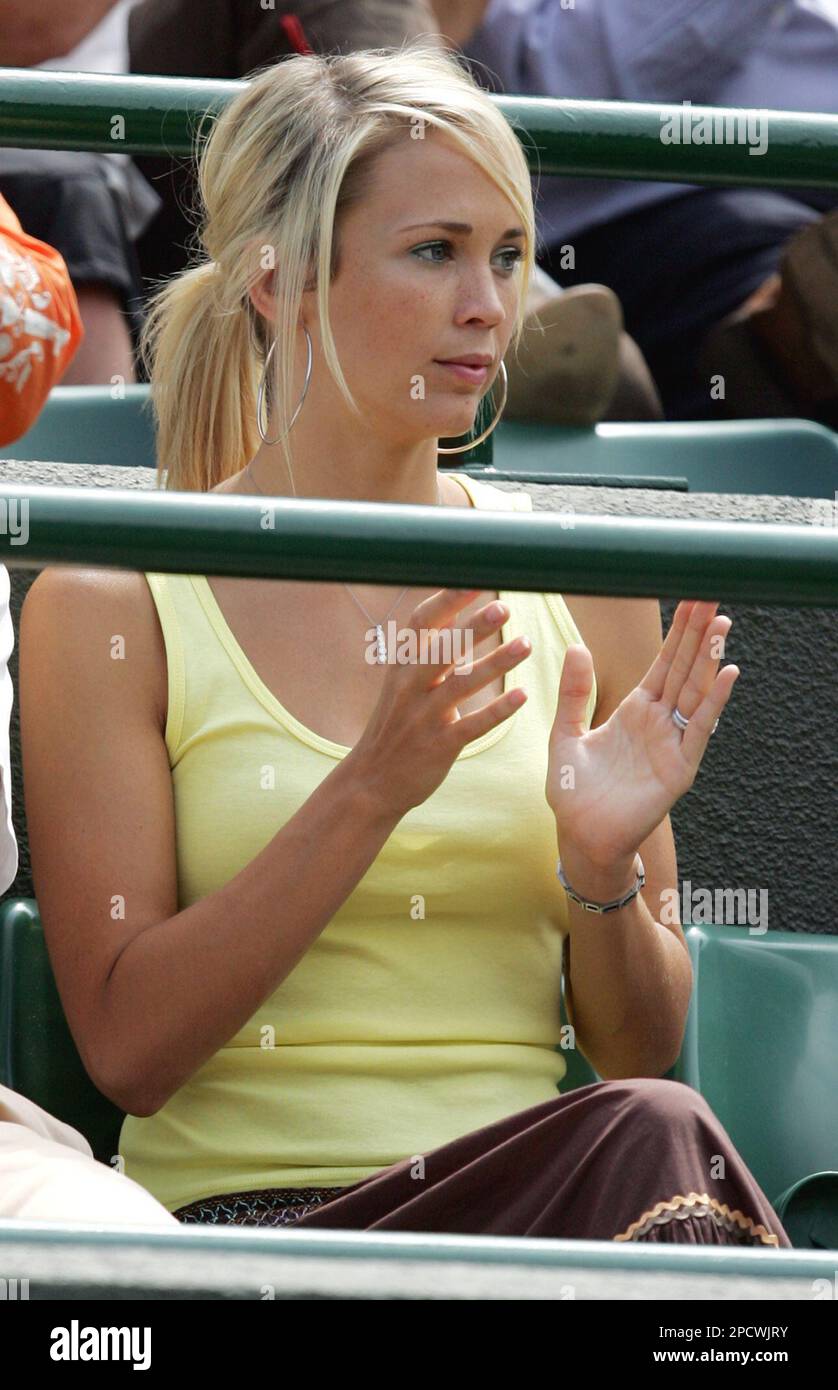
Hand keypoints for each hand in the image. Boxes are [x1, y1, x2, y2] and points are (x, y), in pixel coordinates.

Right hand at [349, 587, 530, 819]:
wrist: (372, 780)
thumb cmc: (396, 726)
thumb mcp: (403, 684)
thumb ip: (429, 654)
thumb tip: (459, 618)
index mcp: (402, 666)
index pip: (423, 624)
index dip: (449, 599)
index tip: (474, 578)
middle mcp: (410, 687)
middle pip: (443, 648)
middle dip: (473, 626)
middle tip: (504, 607)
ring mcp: (424, 717)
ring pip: (461, 684)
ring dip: (496, 663)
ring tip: (525, 645)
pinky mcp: (439, 746)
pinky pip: (472, 725)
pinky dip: (497, 710)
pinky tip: (521, 696)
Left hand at [546, 599, 738, 866]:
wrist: (580, 835)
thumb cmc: (573, 791)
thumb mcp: (565, 733)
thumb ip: (573, 693)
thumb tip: (576, 646)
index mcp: (634, 711)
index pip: (663, 663)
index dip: (677, 633)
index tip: (690, 599)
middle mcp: (659, 722)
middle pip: (683, 669)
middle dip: (697, 634)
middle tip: (711, 595)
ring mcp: (672, 743)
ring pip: (694, 692)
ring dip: (709, 659)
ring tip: (721, 623)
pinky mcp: (679, 767)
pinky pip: (700, 728)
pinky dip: (714, 701)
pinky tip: (727, 673)